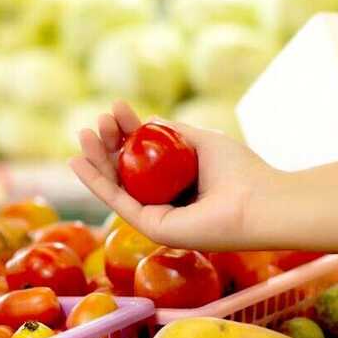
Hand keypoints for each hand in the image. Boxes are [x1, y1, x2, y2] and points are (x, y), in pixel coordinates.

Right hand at [69, 100, 279, 250]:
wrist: (259, 202)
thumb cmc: (241, 172)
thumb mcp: (202, 141)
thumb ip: (175, 132)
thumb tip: (150, 119)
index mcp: (178, 185)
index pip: (143, 158)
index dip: (126, 133)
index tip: (116, 109)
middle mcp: (166, 203)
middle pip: (125, 172)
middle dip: (108, 145)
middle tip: (98, 120)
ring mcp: (157, 217)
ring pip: (116, 186)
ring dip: (96, 160)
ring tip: (83, 133)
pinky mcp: (152, 228)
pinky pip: (117, 202)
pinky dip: (96, 182)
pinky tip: (78, 161)